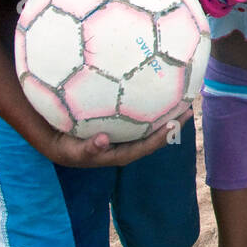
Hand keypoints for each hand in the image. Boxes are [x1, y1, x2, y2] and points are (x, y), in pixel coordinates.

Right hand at [42, 102, 193, 166]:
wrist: (58, 145)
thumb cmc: (69, 149)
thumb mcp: (75, 151)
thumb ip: (89, 148)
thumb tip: (103, 140)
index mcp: (122, 154)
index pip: (148, 146)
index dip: (163, 136)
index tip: (176, 123)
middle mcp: (128, 146)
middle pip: (155, 135)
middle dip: (173, 123)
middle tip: (189, 106)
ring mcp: (126, 136)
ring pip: (150, 126)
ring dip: (166, 114)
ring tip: (181, 98)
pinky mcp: (121, 127)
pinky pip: (139, 117)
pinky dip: (151, 106)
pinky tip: (158, 91)